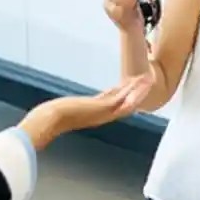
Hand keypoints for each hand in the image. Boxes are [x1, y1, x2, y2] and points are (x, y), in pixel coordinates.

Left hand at [17, 75, 151, 150]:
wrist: (50, 120)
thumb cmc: (54, 116)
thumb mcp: (68, 109)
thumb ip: (73, 108)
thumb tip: (67, 106)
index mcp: (97, 113)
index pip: (115, 100)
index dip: (126, 92)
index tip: (133, 83)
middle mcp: (104, 114)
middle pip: (127, 101)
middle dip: (137, 90)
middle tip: (149, 79)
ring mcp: (105, 112)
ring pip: (129, 99)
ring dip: (140, 90)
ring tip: (150, 79)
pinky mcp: (104, 108)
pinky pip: (123, 98)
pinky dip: (133, 91)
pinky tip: (139, 83)